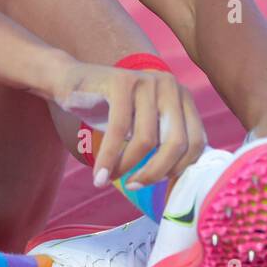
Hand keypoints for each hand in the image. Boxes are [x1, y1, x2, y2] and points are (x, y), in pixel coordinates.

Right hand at [50, 59, 205, 190]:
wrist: (70, 83)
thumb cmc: (110, 112)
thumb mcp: (143, 127)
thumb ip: (164, 144)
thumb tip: (180, 185)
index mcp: (182, 97)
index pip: (197, 142)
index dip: (178, 169)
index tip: (155, 183)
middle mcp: (170, 85)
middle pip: (176, 143)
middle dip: (154, 172)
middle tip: (133, 186)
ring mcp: (146, 80)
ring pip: (147, 139)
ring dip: (126, 166)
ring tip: (107, 179)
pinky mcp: (121, 81)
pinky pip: (119, 131)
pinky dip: (108, 158)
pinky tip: (99, 176)